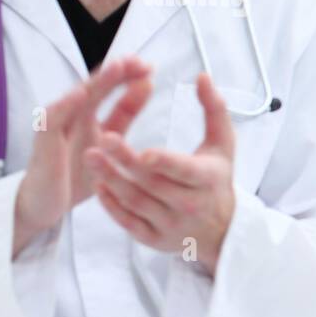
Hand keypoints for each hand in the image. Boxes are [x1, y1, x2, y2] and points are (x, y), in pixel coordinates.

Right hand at [12, 57, 152, 252]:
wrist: (45, 205)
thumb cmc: (76, 172)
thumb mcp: (109, 141)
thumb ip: (124, 113)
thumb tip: (147, 82)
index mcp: (87, 114)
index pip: (108, 88)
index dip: (127, 76)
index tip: (150, 67)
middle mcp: (71, 116)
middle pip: (94, 87)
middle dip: (116, 72)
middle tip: (139, 61)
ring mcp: (56, 128)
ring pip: (75, 99)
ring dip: (96, 82)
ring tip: (117, 67)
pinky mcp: (43, 145)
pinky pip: (52, 121)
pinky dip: (65, 106)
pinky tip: (81, 95)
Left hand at [83, 73, 236, 275]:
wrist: (221, 228)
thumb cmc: (218, 178)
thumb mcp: (224, 144)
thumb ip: (214, 109)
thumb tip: (202, 77)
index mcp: (207, 179)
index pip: (184, 171)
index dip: (164, 162)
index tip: (144, 152)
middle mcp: (190, 205)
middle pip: (152, 183)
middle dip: (125, 161)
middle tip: (102, 139)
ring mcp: (171, 225)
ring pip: (136, 202)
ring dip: (112, 180)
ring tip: (91, 157)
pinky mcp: (154, 239)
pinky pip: (128, 222)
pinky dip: (112, 205)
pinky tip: (99, 184)